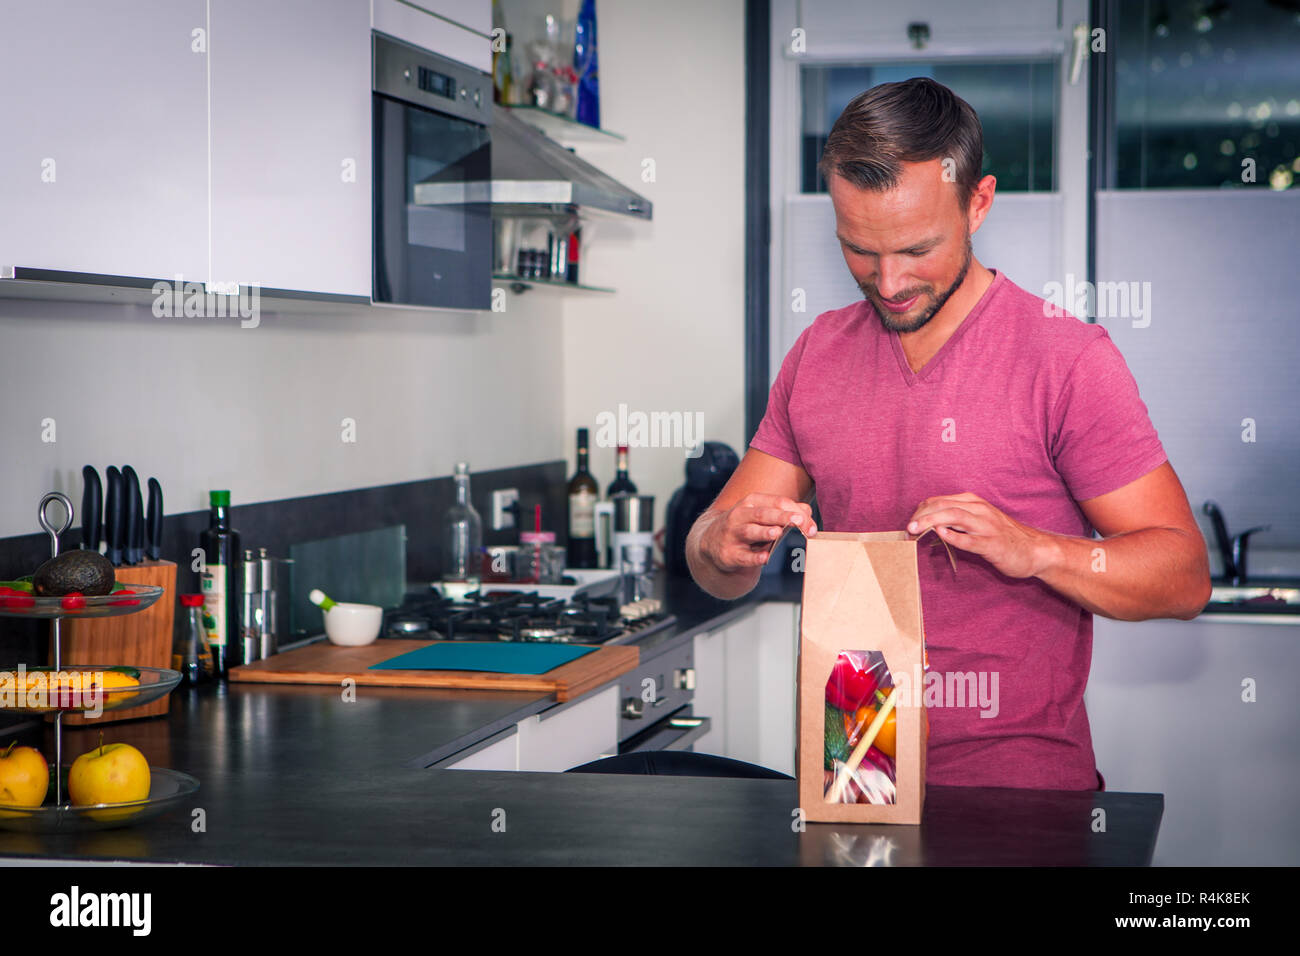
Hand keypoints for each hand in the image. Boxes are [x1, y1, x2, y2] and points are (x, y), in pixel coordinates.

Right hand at [698, 493, 816, 572]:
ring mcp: (732, 534)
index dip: (795, 512)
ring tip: (777, 532)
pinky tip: (764, 557)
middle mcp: (740, 516)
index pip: (777, 502)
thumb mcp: (763, 515)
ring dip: (764, 532)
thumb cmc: (746, 527)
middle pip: (763, 514)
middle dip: (781, 517)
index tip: (809, 524)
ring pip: (750, 531)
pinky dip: (753, 557)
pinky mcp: (729, 554)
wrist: (712, 543)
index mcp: (752, 502)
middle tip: (798, 521)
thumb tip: (807, 515)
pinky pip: (743, 556)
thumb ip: (787, 513)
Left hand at [905, 492, 1053, 578]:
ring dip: (932, 522)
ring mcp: (987, 527)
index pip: (940, 501)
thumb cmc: (1003, 536)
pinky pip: (971, 539)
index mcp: (974, 503)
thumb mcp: (979, 521)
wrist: (1035, 550)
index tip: (910, 523)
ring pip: (955, 517)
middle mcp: (980, 510)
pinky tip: (941, 535)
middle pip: (944, 506)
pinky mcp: (993, 544)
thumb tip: (929, 524)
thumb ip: (956, 520)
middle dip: (922, 516)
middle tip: (907, 528)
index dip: (921, 511)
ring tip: (915, 530)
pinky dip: (954, 536)